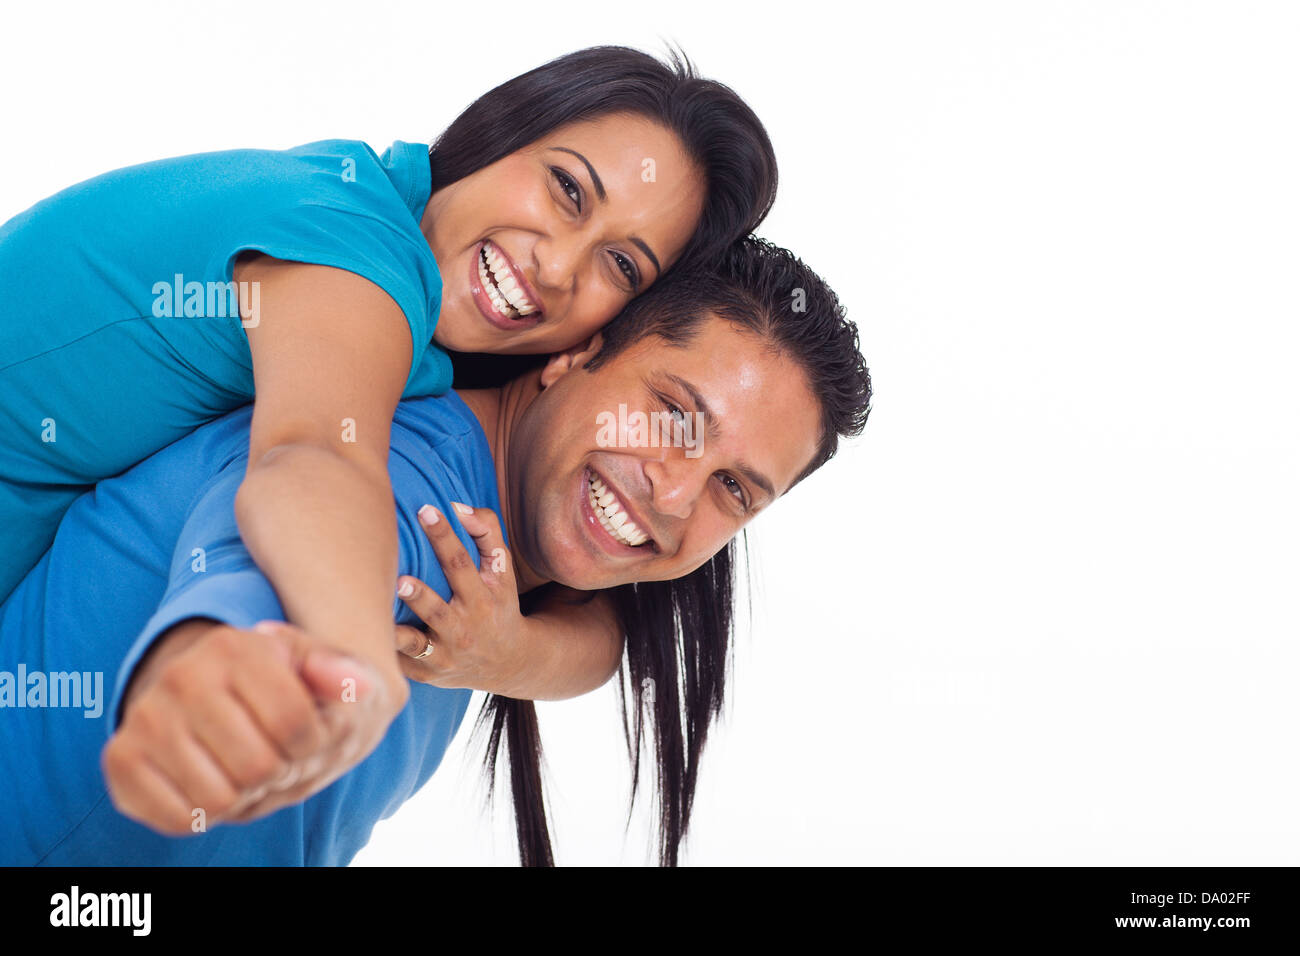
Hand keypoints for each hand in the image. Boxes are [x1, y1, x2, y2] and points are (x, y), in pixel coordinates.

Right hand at [102, 619, 407, 834]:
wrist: (212, 694)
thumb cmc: (279, 682)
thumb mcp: (317, 668)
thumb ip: (343, 673)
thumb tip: (360, 685)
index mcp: (235, 645)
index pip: (294, 725)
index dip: (312, 744)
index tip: (304, 732)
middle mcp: (182, 675)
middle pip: (259, 767)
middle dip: (278, 771)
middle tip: (270, 752)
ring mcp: (145, 716)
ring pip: (220, 799)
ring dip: (243, 796)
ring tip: (239, 766)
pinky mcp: (120, 759)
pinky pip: (181, 819)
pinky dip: (206, 814)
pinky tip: (208, 780)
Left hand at [394, 502, 527, 697]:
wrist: (508, 662)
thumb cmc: (497, 603)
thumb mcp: (502, 570)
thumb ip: (486, 532)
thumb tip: (458, 506)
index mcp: (482, 597)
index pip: (461, 564)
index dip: (444, 536)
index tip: (426, 510)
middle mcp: (464, 627)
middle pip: (438, 609)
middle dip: (420, 596)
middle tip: (400, 580)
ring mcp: (445, 654)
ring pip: (418, 645)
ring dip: (400, 634)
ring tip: (380, 621)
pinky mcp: (427, 673)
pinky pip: (403, 664)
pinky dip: (386, 656)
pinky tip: (362, 644)